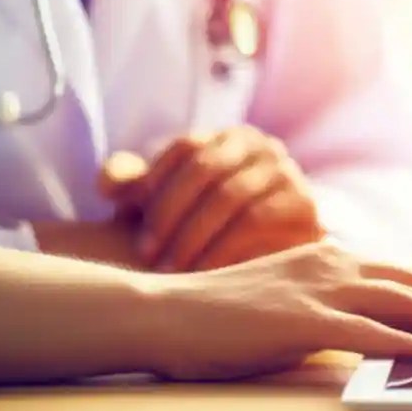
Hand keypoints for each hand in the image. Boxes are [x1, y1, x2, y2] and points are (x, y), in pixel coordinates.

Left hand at [100, 127, 323, 271]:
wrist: (280, 256)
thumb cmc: (213, 227)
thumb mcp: (171, 202)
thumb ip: (134, 186)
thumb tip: (107, 184)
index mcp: (231, 138)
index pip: (187, 148)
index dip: (154, 181)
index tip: (127, 218)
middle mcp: (265, 147)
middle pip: (207, 169)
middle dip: (169, 213)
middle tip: (146, 254)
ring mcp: (288, 173)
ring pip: (230, 197)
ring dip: (193, 236)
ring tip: (170, 269)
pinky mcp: (303, 206)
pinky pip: (256, 222)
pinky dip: (222, 248)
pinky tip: (202, 272)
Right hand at [152, 241, 411, 380]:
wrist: (165, 313)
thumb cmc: (224, 316)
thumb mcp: (292, 302)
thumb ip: (336, 307)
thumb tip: (382, 330)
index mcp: (335, 255)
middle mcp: (336, 262)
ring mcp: (320, 288)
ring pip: (410, 305)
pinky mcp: (303, 319)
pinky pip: (370, 331)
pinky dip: (411, 343)